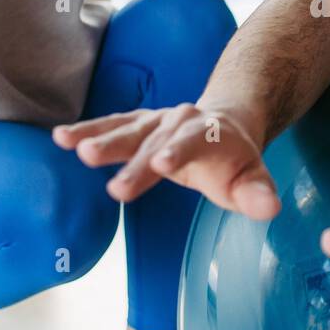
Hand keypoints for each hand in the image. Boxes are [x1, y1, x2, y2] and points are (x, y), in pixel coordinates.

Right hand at [51, 104, 280, 218]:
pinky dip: (86, 130)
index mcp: (210, 133)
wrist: (223, 124)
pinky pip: (110, 126)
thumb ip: (257, 193)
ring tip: (73, 147)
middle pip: (156, 140)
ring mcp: (156, 120)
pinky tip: (60, 137)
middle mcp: (181, 120)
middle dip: (135, 161)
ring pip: (129, 129)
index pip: (195, 142)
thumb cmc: (234, 161)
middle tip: (114, 186)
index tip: (162, 164)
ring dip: (101, 138)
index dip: (179, 152)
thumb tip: (269, 209)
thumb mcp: (251, 178)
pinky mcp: (137, 124)